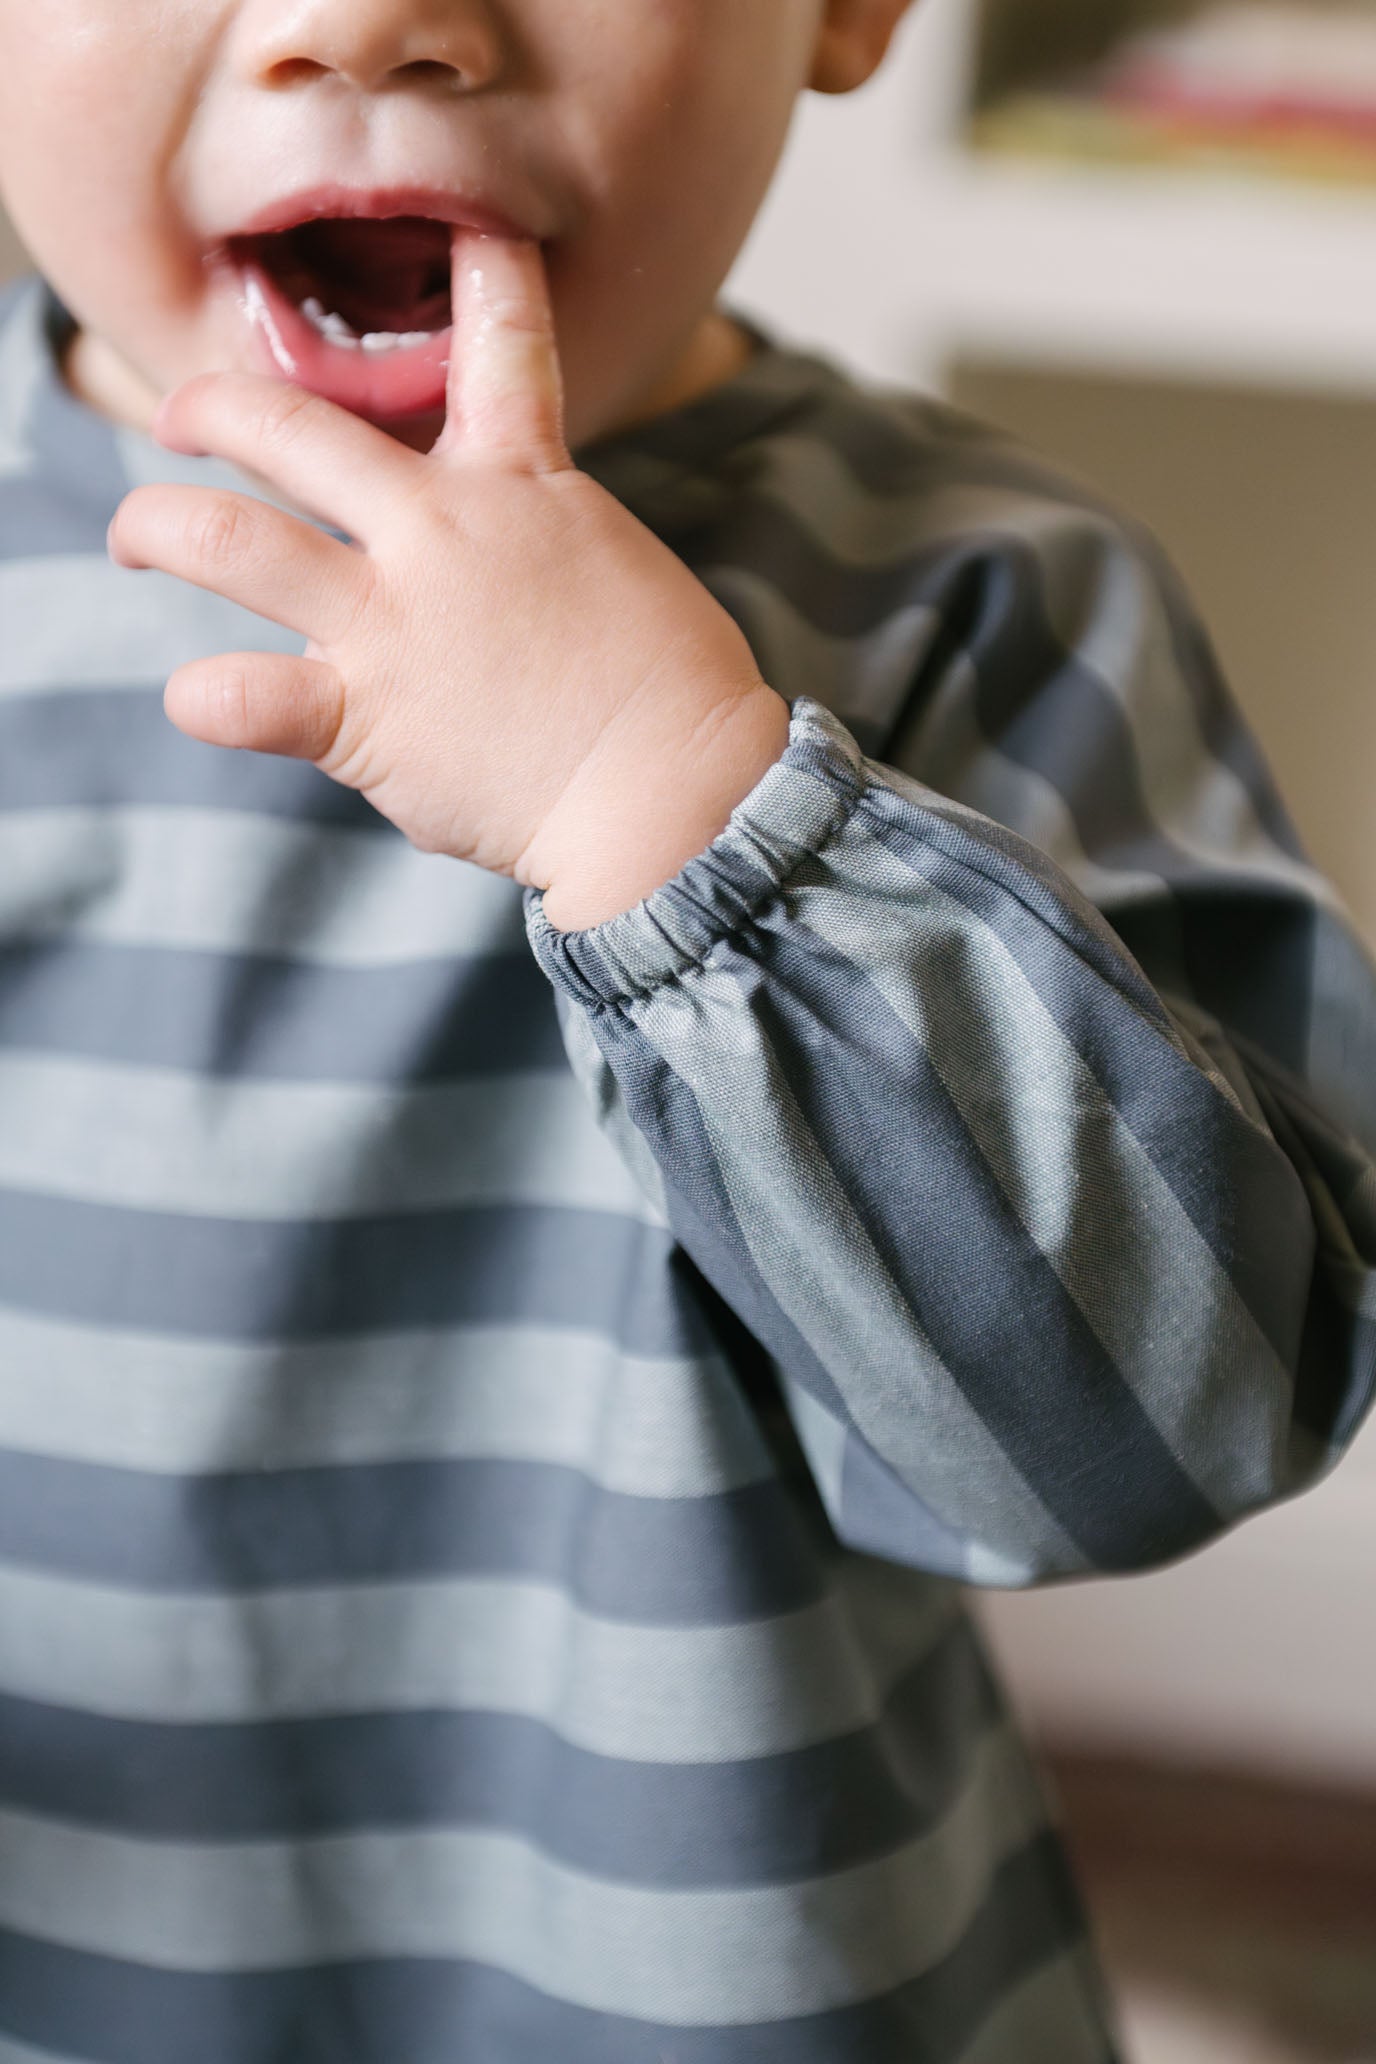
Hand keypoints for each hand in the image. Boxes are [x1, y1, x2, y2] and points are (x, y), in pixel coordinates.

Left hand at [106, 233, 788, 929]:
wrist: (677, 789)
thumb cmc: (670, 695)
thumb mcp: (612, 572)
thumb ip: (525, 549)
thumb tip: (461, 589)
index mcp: (520, 484)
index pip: (501, 342)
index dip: (480, 272)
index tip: (464, 230)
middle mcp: (441, 531)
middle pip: (291, 427)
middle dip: (214, 410)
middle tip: (181, 419)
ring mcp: (393, 620)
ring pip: (228, 541)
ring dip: (157, 528)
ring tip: (135, 538)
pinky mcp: (364, 715)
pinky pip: (241, 695)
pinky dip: (205, 697)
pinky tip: (197, 696)